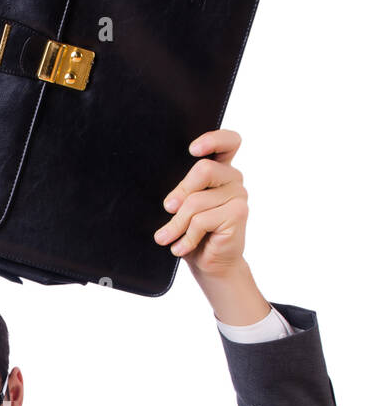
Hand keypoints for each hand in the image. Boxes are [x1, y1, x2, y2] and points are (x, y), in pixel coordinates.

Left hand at [153, 129, 248, 277]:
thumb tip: (171, 201)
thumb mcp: (182, 211)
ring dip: (176, 224)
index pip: (228, 141)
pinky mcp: (238, 213)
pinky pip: (201, 220)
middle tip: (167, 209)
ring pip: (196, 201)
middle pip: (203, 169)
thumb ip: (181, 195)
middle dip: (180, 193)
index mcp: (220, 169)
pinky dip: (187, 237)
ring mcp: (239, 195)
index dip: (212, 139)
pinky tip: (181, 247)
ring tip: (167, 238)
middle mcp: (233, 178)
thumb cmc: (194, 235)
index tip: (192, 150)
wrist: (210, 265)